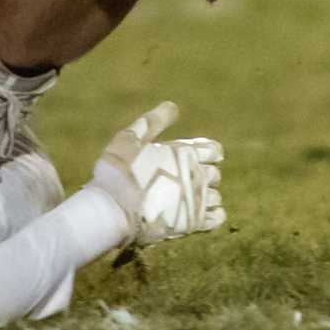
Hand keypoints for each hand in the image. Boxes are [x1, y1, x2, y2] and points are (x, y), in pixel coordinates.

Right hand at [89, 103, 226, 247]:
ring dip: (206, 196)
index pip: (213, 150)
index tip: (198, 158)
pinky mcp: (193, 223)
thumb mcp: (130, 138)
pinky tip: (200, 216)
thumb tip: (173, 106)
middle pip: (214, 174)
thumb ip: (153, 121)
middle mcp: (195, 175)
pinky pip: (217, 218)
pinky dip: (213, 216)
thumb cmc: (118, 172)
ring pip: (215, 196)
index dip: (208, 153)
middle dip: (203, 175)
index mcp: (184, 153)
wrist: (112, 210)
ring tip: (189, 200)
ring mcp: (196, 200)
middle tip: (185, 181)